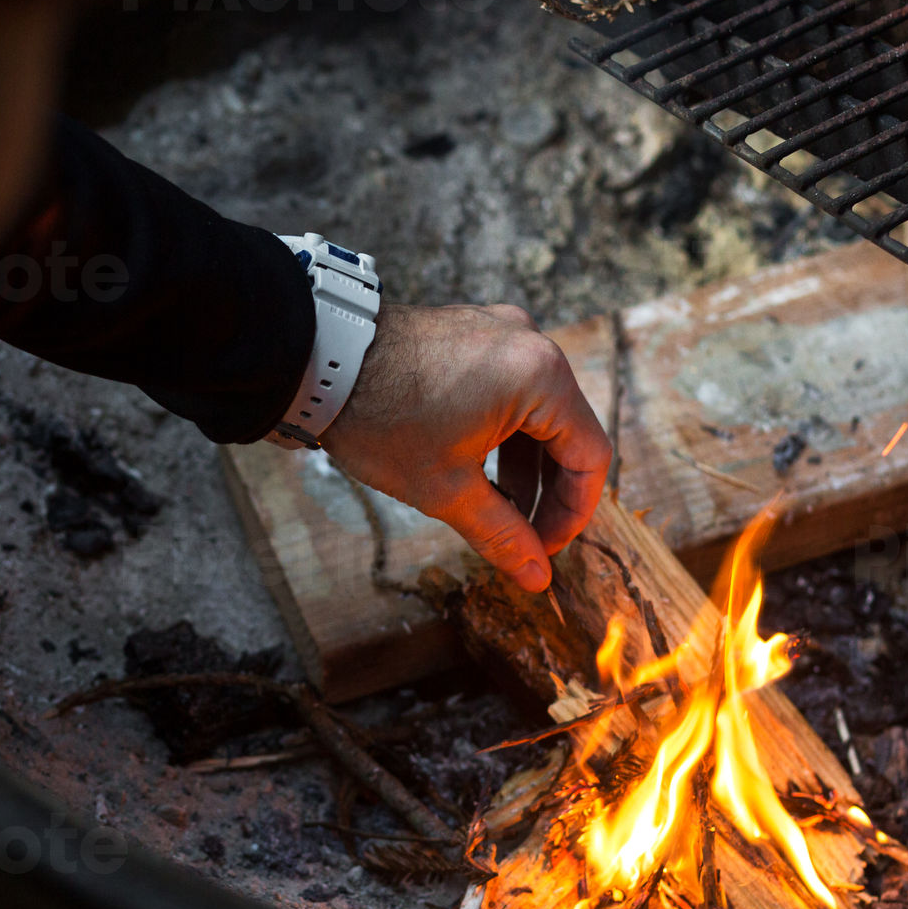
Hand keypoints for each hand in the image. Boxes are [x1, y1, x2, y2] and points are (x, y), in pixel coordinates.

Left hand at [320, 303, 611, 590]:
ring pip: (538, 413)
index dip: (573, 514)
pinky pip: (510, 389)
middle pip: (567, 433)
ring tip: (497, 512)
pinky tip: (478, 471)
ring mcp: (502, 332)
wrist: (317, 361)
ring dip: (524, 467)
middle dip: (547, 493)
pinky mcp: (474, 331)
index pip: (590, 457)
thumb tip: (537, 577)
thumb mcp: (446, 489)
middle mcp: (532, 343)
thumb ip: (502, 534)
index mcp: (540, 377)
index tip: (546, 550)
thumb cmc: (380, 419)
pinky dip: (504, 433)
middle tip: (524, 539)